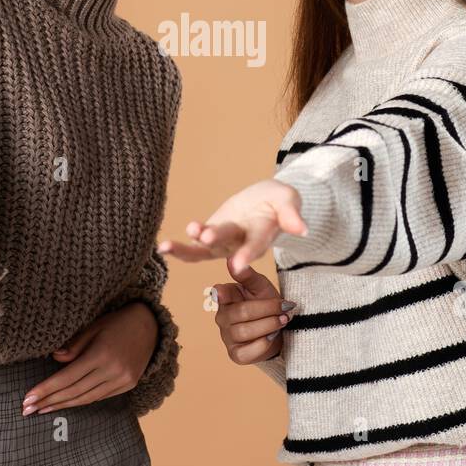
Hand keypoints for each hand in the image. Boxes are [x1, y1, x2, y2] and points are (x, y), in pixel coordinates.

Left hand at [20, 302, 158, 415]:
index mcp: (101, 354)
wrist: (150, 327)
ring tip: (42, 409)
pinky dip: (81, 401)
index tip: (28, 398)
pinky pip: (99, 397)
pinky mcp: (127, 385)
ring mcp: (122, 380)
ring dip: (63, 405)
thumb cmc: (117, 323)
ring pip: (86, 398)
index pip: (67, 377)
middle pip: (74, 392)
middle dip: (49, 401)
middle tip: (27, 409)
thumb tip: (54, 359)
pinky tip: (66, 403)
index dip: (46, 389)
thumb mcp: (93, 327)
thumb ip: (74, 345)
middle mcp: (112, 370)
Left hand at [158, 179, 307, 276]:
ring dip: (190, 247)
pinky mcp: (210, 236)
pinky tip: (162, 247)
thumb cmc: (279, 203)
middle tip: (206, 239)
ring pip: (205, 249)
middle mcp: (241, 244)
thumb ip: (292, 214)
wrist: (266, 203)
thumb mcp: (289, 201)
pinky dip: (180, 247)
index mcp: (262, 235)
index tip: (238, 265)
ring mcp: (224, 242)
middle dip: (216, 241)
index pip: (255, 246)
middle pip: (228, 245)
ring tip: (175, 241)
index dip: (247, 255)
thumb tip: (302, 229)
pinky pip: (193, 245)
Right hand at [212, 260, 294, 364]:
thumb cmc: (266, 303)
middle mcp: (222, 317)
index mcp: (226, 297)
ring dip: (269, 325)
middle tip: (286, 308)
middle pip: (242, 312)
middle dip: (268, 309)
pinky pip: (248, 351)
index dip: (221, 293)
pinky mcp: (236, 355)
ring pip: (245, 331)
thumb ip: (248, 275)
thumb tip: (232, 258)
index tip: (221, 293)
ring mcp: (227, 337)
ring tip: (283, 320)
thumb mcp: (261, 287)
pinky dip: (264, 343)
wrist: (279, 330)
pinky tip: (273, 336)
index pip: (220, 293)